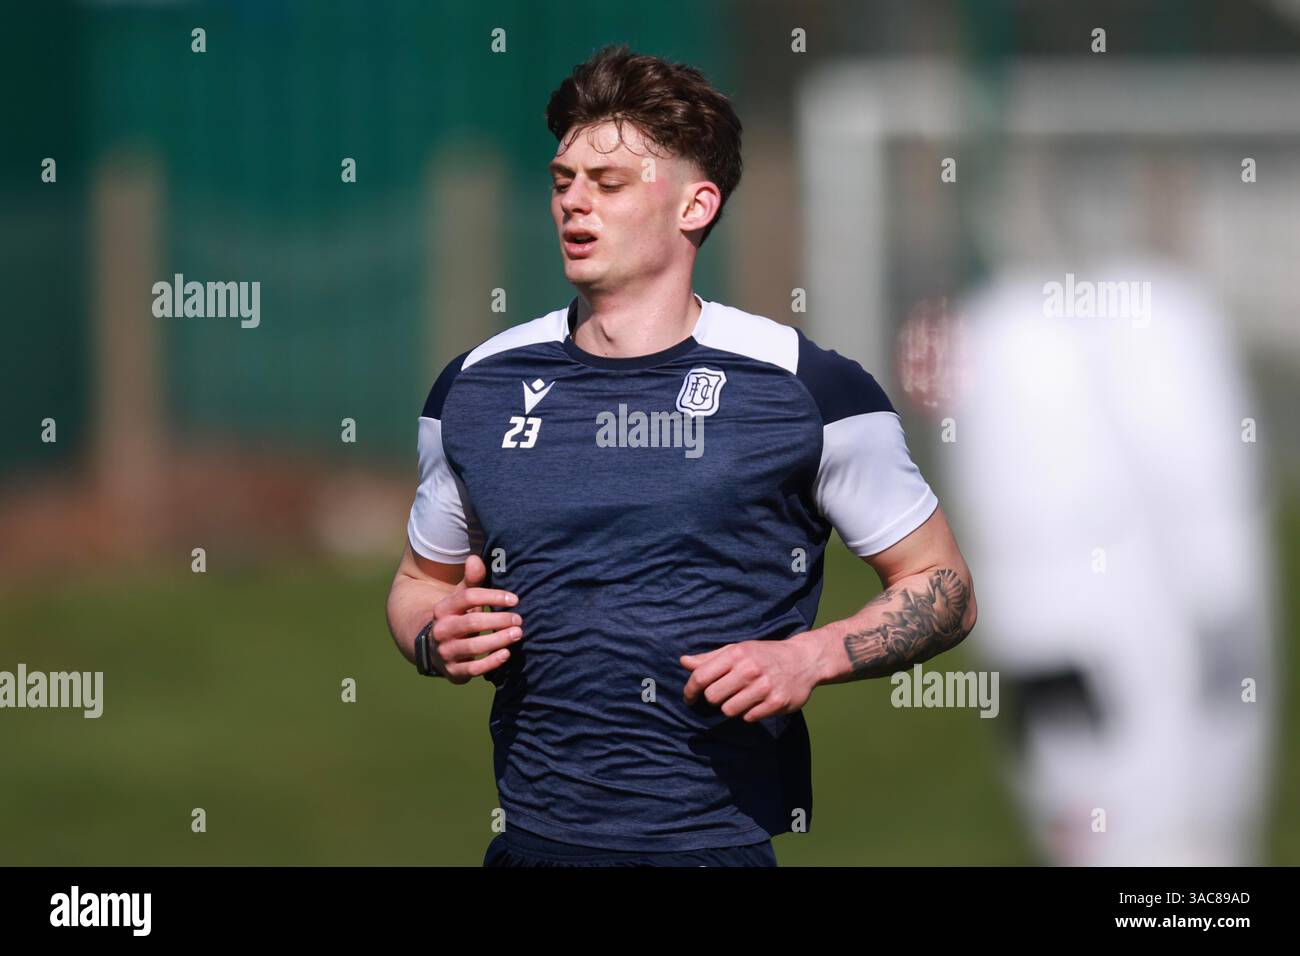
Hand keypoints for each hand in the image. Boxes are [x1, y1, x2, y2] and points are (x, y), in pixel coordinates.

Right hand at [429, 554, 521, 684]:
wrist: (435, 649)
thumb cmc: (458, 617)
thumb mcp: (461, 598)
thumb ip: (471, 580)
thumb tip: (475, 559)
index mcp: (443, 609)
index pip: (468, 597)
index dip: (492, 596)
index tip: (514, 599)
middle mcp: (441, 630)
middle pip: (472, 622)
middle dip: (499, 620)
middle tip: (520, 619)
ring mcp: (445, 652)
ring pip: (473, 647)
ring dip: (498, 640)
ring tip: (518, 634)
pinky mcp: (453, 671)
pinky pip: (473, 669)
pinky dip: (491, 662)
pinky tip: (506, 654)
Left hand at [680, 636, 821, 722]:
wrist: (804, 660)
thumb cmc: (764, 655)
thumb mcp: (738, 650)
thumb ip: (710, 658)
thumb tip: (683, 662)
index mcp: (737, 654)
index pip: (701, 676)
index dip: (690, 690)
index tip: (689, 698)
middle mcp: (750, 669)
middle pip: (712, 697)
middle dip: (714, 699)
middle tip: (724, 694)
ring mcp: (764, 687)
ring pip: (729, 710)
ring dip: (732, 707)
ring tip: (742, 698)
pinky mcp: (777, 702)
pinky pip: (749, 718)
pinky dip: (749, 713)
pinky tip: (757, 703)